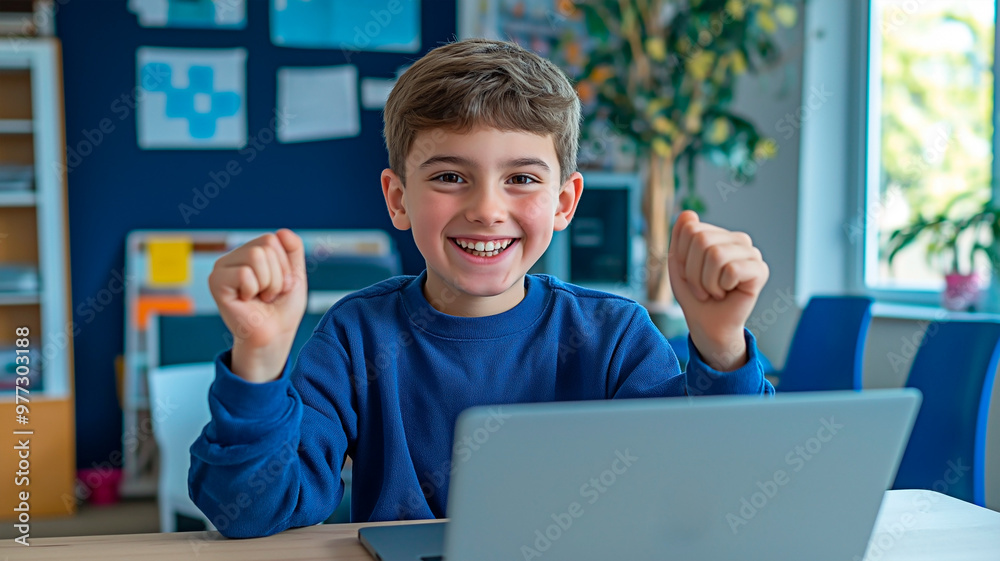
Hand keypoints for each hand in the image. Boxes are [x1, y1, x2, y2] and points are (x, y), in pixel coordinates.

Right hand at [208, 229, 307, 382]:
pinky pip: (245, 273)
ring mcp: (222, 268)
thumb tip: (282, 231)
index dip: (285, 264)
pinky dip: (254, 289)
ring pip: (257, 256)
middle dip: (277, 274)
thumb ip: (293, 250)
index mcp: (250, 252)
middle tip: (269, 293)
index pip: (274, 238)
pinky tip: (247, 301)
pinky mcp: (216, 283)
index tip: (279, 284)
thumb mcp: (294, 275)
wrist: (274, 336)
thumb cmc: (282, 309)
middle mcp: (233, 257)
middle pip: (266, 245)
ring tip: (260, 297)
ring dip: (268, 282)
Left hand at [668, 211, 768, 370]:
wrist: (708, 324)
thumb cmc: (694, 295)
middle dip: (693, 271)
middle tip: (702, 288)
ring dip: (707, 282)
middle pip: (702, 240)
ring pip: (716, 254)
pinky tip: (728, 293)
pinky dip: (721, 287)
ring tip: (714, 291)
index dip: (682, 256)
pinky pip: (731, 270)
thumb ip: (680, 237)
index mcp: (718, 234)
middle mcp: (737, 239)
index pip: (691, 228)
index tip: (690, 274)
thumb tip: (687, 213)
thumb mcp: (678, 264)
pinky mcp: (760, 270)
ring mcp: (751, 253)